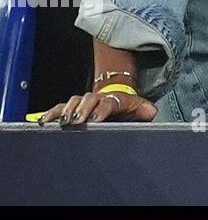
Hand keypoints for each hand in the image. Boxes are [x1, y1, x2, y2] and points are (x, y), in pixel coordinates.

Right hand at [38, 87, 156, 125]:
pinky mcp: (73, 107)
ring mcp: (84, 101)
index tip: (95, 119)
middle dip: (82, 110)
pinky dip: (52, 113)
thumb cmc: (127, 107)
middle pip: (88, 100)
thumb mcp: (139, 108)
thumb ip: (146, 110)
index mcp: (114, 99)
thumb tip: (152, 112)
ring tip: (61, 122)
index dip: (101, 110)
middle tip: (76, 121)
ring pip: (73, 101)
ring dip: (66, 110)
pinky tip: (44, 120)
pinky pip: (60, 107)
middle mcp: (97, 98)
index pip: (107, 103)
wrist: (117, 97)